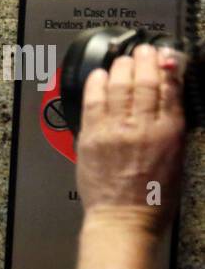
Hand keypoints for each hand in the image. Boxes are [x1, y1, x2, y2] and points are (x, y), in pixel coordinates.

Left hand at [76, 42, 184, 235]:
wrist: (123, 218)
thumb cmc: (153, 197)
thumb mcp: (177, 158)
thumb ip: (171, 128)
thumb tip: (167, 102)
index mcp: (170, 131)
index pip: (170, 88)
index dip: (167, 67)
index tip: (165, 57)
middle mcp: (144, 126)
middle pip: (145, 81)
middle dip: (145, 60)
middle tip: (144, 51)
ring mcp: (116, 130)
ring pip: (120, 86)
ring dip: (122, 67)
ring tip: (124, 58)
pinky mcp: (92, 136)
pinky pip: (94, 101)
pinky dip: (97, 84)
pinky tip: (99, 75)